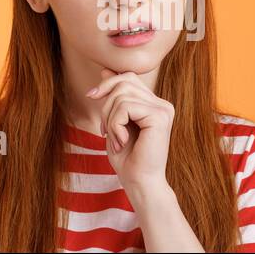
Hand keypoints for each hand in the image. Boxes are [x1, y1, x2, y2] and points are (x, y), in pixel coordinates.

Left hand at [85, 68, 174, 189]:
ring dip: (110, 119)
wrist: (139, 183)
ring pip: (122, 95)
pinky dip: (115, 125)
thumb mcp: (115, 123)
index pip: (128, 78)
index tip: (91, 96)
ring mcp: (163, 109)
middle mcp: (162, 104)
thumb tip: (106, 70)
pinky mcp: (159, 116)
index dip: (107, 83)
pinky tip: (121, 141)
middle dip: (106, 104)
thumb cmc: (127, 159)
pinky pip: (125, 107)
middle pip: (124, 82)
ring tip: (115, 139)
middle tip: (105, 130)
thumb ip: (114, 98)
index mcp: (154, 104)